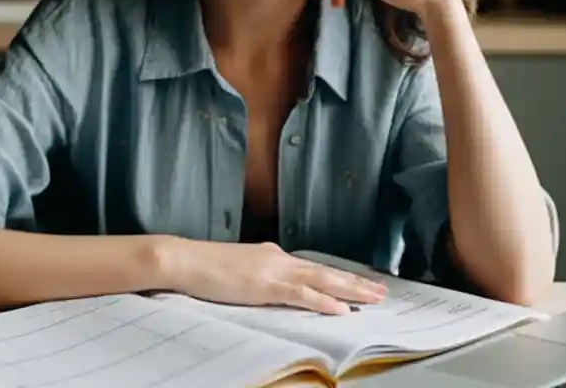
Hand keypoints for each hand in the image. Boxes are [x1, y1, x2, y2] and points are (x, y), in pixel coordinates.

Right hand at [160, 238, 387, 314]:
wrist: (184, 259)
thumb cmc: (204, 267)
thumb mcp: (238, 270)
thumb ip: (258, 275)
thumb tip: (269, 285)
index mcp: (272, 255)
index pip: (313, 267)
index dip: (338, 276)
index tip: (358, 282)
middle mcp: (278, 259)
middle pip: (325, 271)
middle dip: (354, 282)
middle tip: (380, 290)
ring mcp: (273, 271)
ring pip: (321, 280)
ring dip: (349, 290)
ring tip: (372, 297)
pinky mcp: (265, 285)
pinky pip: (301, 294)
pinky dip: (324, 301)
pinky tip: (341, 309)